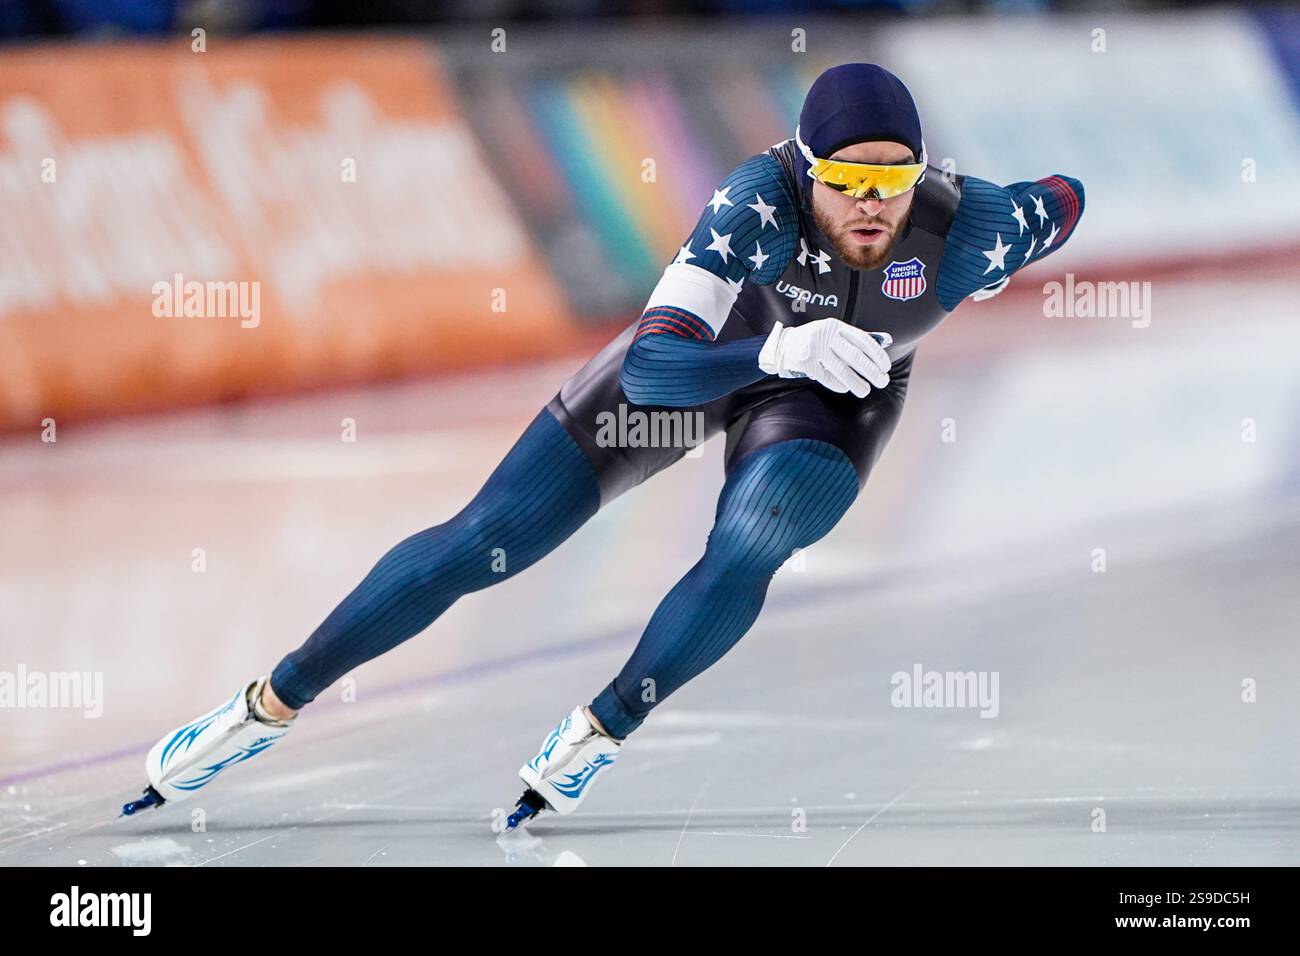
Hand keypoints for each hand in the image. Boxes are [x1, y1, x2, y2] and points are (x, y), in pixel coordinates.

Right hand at [757, 319, 890, 397]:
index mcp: (835, 326)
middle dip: (872, 371)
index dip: (877, 355)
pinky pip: (827, 378)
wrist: (783, 344)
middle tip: (882, 382)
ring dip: (856, 383)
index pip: (863, 340)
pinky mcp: (805, 363)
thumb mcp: (832, 333)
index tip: (886, 367)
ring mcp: (814, 349)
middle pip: (854, 357)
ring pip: (841, 370)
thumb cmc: (815, 340)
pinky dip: (838, 385)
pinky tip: (845, 388)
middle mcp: (825, 335)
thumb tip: (880, 350)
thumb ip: (851, 340)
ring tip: (865, 390)